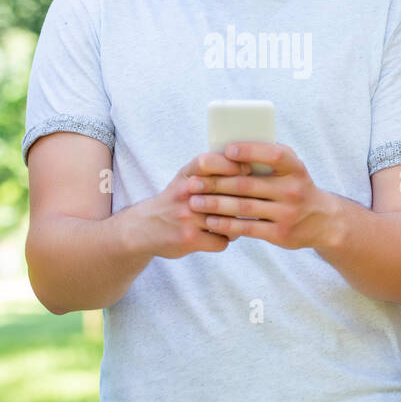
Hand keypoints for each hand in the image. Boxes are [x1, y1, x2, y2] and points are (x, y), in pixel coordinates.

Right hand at [126, 153, 251, 258]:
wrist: (143, 228)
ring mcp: (187, 216)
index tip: (248, 169)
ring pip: (229, 218)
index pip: (209, 162)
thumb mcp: (185, 178)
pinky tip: (222, 236)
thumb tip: (251, 163)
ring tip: (242, 220)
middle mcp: (185, 193)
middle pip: (225, 191)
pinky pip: (222, 240)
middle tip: (257, 199)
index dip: (232, 164)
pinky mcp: (189, 238)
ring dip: (238, 221)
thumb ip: (211, 170)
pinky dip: (225, 239)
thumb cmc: (175, 200)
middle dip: (245, 195)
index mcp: (186, 175)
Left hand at [185, 142, 337, 249]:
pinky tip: (210, 220)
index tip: (227, 150)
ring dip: (215, 204)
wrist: (322, 220)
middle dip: (216, 183)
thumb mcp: (291, 169)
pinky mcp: (280, 233)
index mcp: (294, 167)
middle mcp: (293, 189)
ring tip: (195, 202)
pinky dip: (227, 224)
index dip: (250, 151)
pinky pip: (247, 227)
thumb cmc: (295, 186)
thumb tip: (227, 149)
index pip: (273, 154)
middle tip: (193, 182)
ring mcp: (287, 213)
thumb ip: (267, 158)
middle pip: (248, 184)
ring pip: (244, 207)